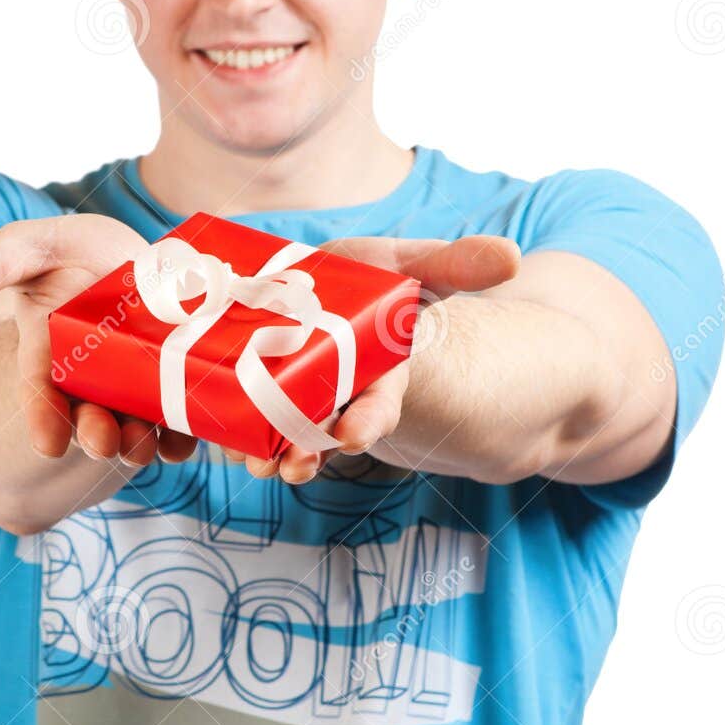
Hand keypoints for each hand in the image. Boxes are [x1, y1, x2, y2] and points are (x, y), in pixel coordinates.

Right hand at [0, 214, 198, 468]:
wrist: (136, 260)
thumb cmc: (72, 255)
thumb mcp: (31, 248)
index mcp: (47, 355)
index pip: (39, 391)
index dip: (41, 416)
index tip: (48, 444)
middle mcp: (89, 382)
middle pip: (89, 416)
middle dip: (94, 434)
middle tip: (102, 441)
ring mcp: (132, 389)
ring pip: (133, 425)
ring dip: (138, 441)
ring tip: (142, 445)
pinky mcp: (174, 388)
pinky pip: (180, 419)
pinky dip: (183, 435)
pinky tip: (185, 440)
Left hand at [222, 233, 520, 482]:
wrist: (323, 290)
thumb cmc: (371, 279)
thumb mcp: (411, 263)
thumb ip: (456, 261)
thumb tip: (513, 256)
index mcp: (377, 365)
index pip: (378, 399)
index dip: (369, 418)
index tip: (353, 437)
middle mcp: (338, 388)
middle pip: (326, 424)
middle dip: (310, 449)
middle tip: (291, 467)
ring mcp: (296, 395)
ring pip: (283, 430)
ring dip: (268, 450)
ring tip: (256, 464)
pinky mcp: (255, 388)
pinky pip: (241, 413)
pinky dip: (229, 426)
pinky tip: (211, 437)